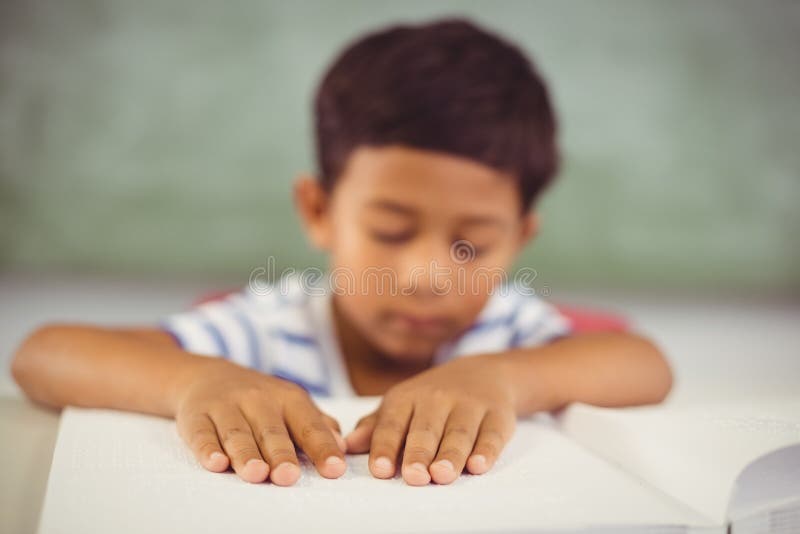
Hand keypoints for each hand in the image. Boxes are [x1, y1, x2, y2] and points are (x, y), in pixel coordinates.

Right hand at [172, 358, 346, 484]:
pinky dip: (207, 448)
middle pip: (271, 431)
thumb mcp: (292, 405)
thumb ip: (317, 426)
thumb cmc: (262, 400)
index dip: (322, 447)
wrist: (209, 375)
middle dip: (281, 454)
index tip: (334, 469)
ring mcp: (225, 406)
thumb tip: (342, 447)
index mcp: (288, 399)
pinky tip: (215, 463)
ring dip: (246, 454)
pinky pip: (201, 433)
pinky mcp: (196, 416)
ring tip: (256, 474)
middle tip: (289, 477)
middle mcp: (258, 400)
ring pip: (236, 433)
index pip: (308, 426)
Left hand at [344, 354, 516, 485]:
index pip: (393, 423)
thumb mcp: (401, 404)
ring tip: (441, 474)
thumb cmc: (433, 397)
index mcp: (408, 397)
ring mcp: (470, 405)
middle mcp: (438, 398)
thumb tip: (346, 445)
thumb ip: (376, 426)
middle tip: (413, 476)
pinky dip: (487, 450)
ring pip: (459, 433)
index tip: (380, 470)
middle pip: (426, 429)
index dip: (386, 447)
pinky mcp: (498, 415)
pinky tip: (479, 465)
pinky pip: (492, 434)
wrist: (484, 372)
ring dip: (451, 454)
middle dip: (418, 453)